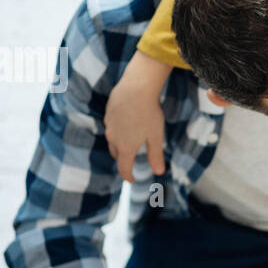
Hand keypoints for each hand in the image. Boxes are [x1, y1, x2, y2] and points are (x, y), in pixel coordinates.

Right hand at [107, 52, 169, 181]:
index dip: (128, 176)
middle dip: (124, 160)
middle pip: (116, 154)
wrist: (136, 87)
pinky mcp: (108, 114)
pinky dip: (118, 131)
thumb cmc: (149, 112)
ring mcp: (109, 125)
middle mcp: (114, 138)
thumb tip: (159, 172)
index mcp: (125, 147)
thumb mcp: (156, 136)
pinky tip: (128, 124)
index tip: (132, 180)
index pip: (123, 168)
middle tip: (131, 162)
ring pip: (112, 140)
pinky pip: (112, 127)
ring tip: (130, 142)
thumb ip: (155, 155)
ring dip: (120, 145)